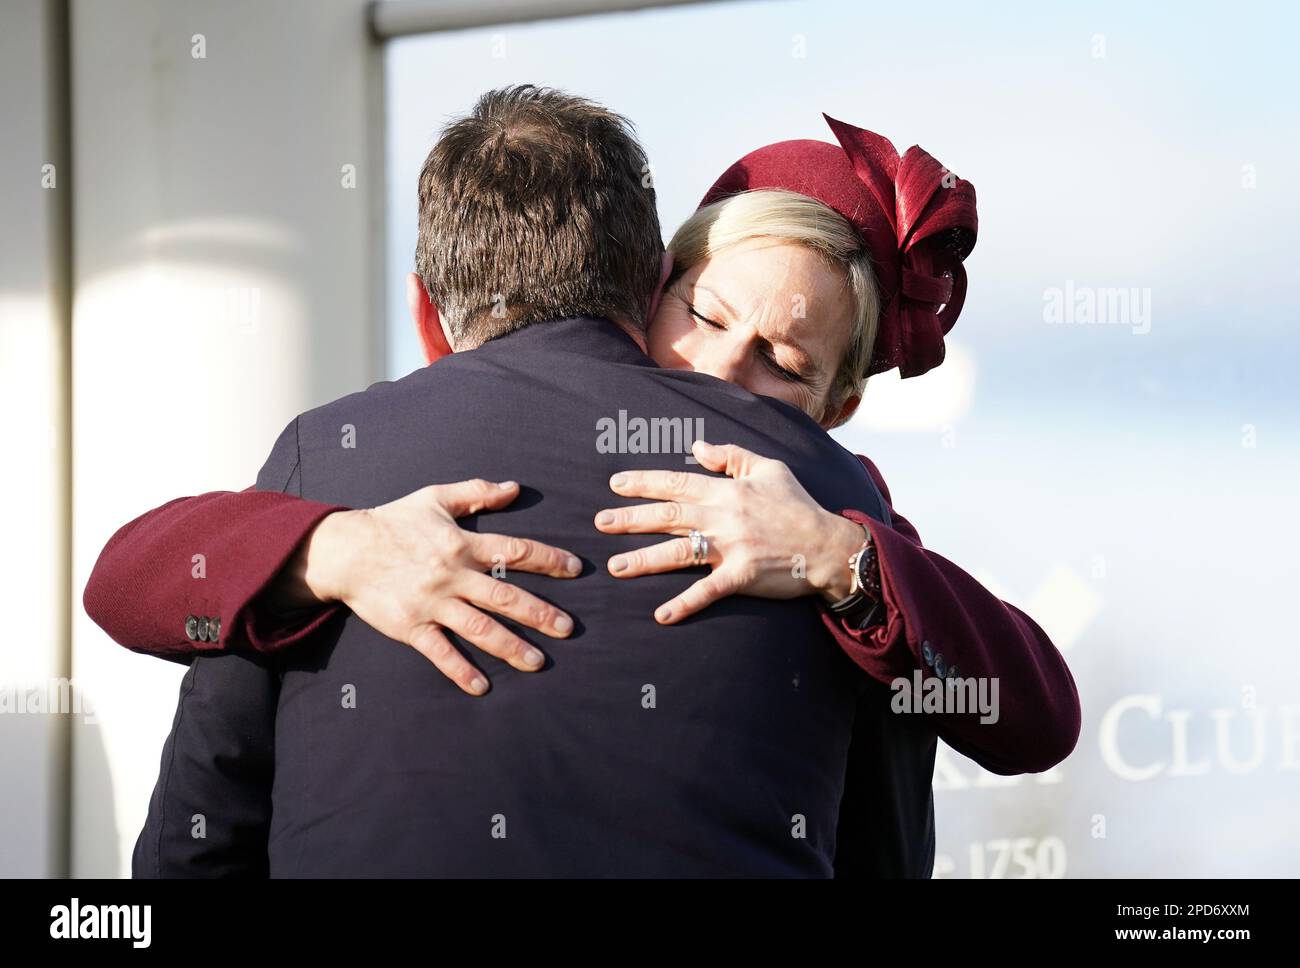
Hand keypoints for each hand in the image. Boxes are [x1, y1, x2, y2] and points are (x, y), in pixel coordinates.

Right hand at [271, 480, 580, 694]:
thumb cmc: (393, 522)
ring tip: (538, 661)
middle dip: (539, 612)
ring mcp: (431, 603)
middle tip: (567, 627)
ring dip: (510, 646)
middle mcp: (450, 575)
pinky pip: (440, 652)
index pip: (514, 551)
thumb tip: (515, 487)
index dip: (548, 559)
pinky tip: (482, 687)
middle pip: (503, 595)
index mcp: (461, 543)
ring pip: (478, 628)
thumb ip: (476, 493)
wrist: (345, 551)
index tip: (576, 569)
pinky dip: (460, 670)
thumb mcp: (435, 498)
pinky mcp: (410, 626)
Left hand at [594, 440, 867, 623]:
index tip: (614, 484)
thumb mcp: (769, 468)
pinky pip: (708, 591)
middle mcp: (723, 517)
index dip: (643, 483)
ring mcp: (731, 548)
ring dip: (644, 559)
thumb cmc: (798, 506)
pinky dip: (685, 604)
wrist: (828, 546)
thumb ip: (732, 455)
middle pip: (668, 515)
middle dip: (631, 518)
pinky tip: (661, 615)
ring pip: (678, 552)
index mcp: (727, 490)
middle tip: (600, 522)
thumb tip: (697, 446)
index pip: (676, 482)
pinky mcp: (741, 576)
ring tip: (616, 567)